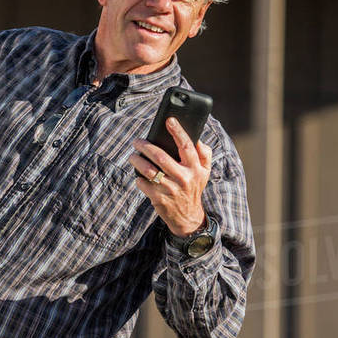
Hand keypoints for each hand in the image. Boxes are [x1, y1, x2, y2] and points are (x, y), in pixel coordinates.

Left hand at [129, 117, 212, 235]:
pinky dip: (138, 177)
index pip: (186, 146)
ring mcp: (170, 189)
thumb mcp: (204, 172)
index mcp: (195, 169)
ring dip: (137, 160)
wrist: (188, 216)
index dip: (178, 131)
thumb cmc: (193, 187)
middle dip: (145, 146)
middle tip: (137, 141)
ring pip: (148, 170)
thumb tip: (197, 138)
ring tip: (133, 156)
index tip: (169, 120)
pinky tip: (138, 174)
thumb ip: (204, 154)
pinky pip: (142, 183)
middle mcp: (183, 178)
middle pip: (160, 156)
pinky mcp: (158, 198)